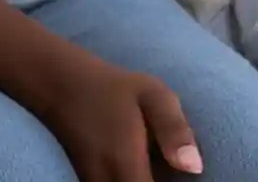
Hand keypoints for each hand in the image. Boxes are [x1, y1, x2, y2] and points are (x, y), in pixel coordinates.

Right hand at [38, 57, 201, 180]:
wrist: (61, 84)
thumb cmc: (114, 88)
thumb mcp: (154, 96)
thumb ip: (175, 130)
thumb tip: (196, 168)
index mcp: (125, 164)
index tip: (179, 177)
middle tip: (167, 167)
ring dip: (143, 181)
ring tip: (156, 166)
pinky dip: (132, 179)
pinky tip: (143, 167)